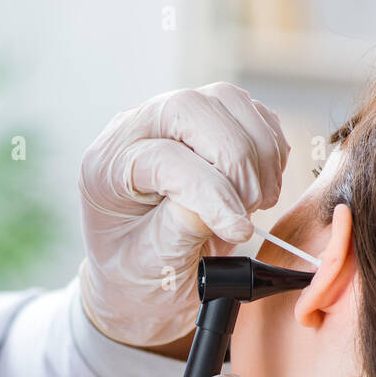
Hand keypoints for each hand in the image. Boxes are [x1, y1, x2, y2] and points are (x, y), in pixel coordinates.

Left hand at [78, 82, 289, 346]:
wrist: (143, 276)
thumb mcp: (152, 268)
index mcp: (106, 169)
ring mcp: (172, 118)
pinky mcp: (208, 121)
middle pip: (192, 109)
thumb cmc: (138, 276)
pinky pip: (250, 112)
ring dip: (258, 153)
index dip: (210, 192)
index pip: (163, 158)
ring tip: (257, 203)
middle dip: (236, 160)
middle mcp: (134, 131)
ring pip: (227, 100)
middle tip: (251, 209)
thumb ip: (179, 231)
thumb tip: (220, 202)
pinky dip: (269, 147)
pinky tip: (262, 187)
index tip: (239, 230)